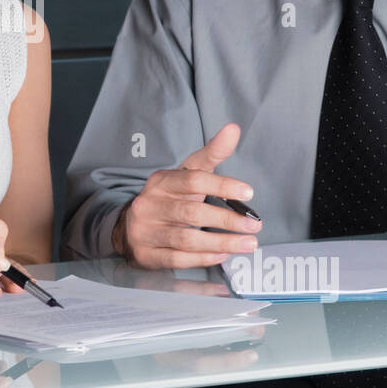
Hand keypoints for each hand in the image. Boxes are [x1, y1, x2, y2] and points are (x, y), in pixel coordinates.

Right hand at [112, 123, 259, 268]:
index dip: (221, 186)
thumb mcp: (187, 172)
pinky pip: (178, 259)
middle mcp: (150, 205)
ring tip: (248, 243)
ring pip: (187, 239)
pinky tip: (223, 255)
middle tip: (254, 225)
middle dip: (227, 220)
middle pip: (191, 212)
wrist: (132, 226)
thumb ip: (212, 153)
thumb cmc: (169, 197)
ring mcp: (145, 231)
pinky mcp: (147, 254)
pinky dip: (203, 258)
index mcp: (161, 181)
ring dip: (221, 243)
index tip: (248, 192)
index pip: (193, 180)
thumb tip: (233, 129)